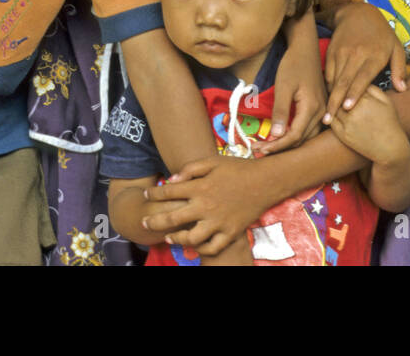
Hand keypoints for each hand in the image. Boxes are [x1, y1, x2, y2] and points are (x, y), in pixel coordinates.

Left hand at [141, 156, 266, 255]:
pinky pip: (212, 247)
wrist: (266, 181)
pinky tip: (194, 245)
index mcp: (200, 187)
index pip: (169, 192)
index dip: (154, 193)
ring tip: (168, 237)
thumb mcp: (213, 161)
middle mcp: (206, 206)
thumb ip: (191, 169)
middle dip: (154, 221)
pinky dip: (201, 249)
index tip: (146, 194)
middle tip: (144, 223)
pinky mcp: (230, 232)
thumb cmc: (238, 168)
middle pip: (172, 218)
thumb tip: (172, 180)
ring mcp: (218, 222)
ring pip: (190, 238)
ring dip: (176, 238)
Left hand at [259, 32, 325, 155]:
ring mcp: (322, 110)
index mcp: (312, 107)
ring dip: (287, 143)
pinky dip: (294, 135)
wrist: (305, 49)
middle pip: (300, 139)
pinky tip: (281, 136)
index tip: (259, 149)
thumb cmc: (293, 64)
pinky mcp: (319, 108)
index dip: (276, 145)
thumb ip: (280, 111)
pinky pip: (308, 128)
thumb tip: (276, 136)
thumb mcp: (283, 86)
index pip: (294, 136)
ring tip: (267, 146)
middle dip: (279, 147)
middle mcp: (321, 112)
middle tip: (258, 149)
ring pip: (305, 136)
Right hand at [324, 3, 407, 122]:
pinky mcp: (332, 52)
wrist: (358, 13)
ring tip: (327, 116)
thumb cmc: (381, 34)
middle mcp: (356, 54)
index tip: (348, 108)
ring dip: (330, 98)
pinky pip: (328, 73)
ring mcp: (342, 53)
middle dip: (335, 102)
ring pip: (333, 79)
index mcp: (373, 55)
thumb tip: (402, 89)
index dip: (354, 93)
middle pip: (343, 81)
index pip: (362, 77)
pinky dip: (328, 87)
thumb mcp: (396, 48)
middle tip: (329, 120)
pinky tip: (328, 100)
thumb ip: (399, 69)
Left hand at [325, 85, 409, 166]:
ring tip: (332, 97)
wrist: (390, 147)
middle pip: (339, 95)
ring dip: (332, 102)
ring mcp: (348, 123)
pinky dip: (330, 115)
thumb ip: (371, 88)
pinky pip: (331, 120)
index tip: (343, 77)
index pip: (349, 84)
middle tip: (332, 85)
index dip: (345, 81)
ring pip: (333, 107)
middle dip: (336, 90)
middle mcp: (355, 111)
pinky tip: (332, 111)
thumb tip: (357, 79)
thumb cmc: (389, 122)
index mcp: (366, 99)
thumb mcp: (386, 100)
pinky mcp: (343, 135)